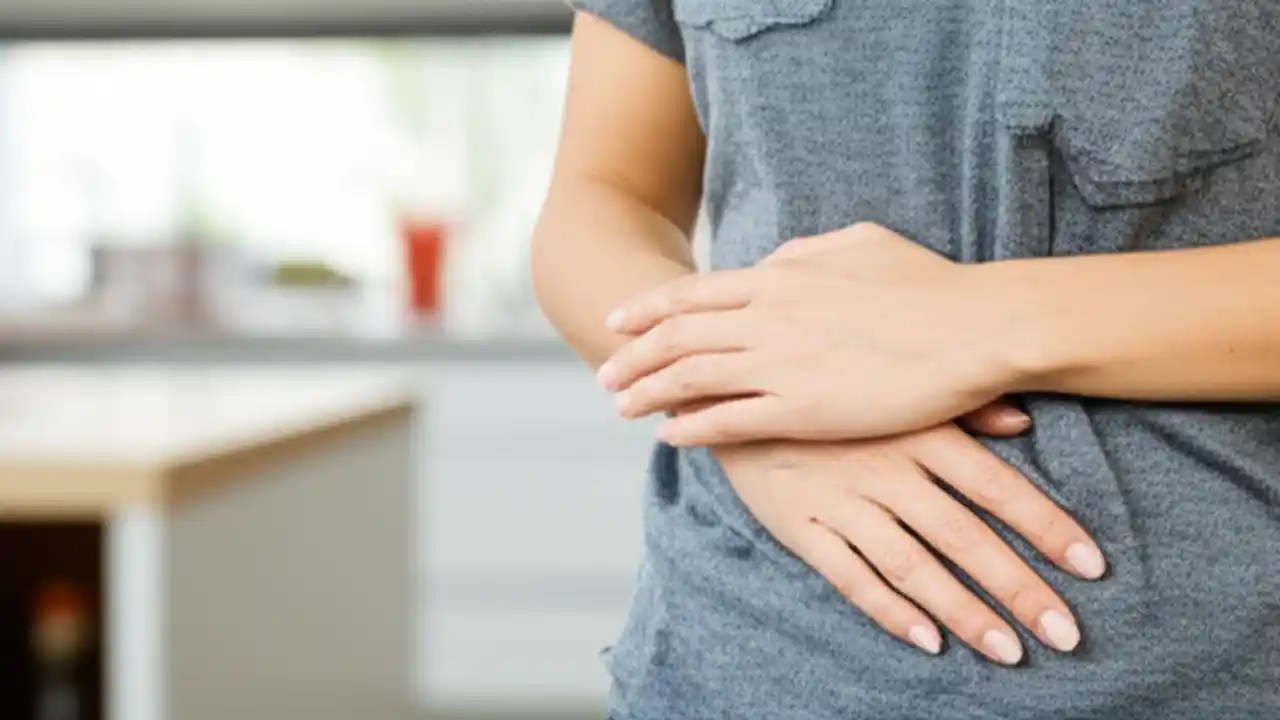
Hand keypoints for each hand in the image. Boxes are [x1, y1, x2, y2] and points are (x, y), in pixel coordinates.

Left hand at [599, 222, 1024, 445]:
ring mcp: (781, 363)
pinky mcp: (804, 409)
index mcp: (780, 275)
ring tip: (620, 407)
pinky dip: (692, 427)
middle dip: (631, 355)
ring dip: (648, 392)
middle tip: (603, 373)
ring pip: (691, 377)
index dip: (648, 308)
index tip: (618, 321)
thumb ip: (805, 253)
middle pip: (677, 335)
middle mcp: (768, 316)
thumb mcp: (858, 244)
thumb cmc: (928, 284)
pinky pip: (729, 420)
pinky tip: (670, 436)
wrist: (976, 326)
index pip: (693, 292)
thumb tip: (774, 261)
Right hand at [714, 423, 1106, 664]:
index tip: (1091, 566)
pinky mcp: (802, 526)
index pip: (995, 485)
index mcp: (916, 430)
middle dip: (1018, 586)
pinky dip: (889, 610)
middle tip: (1065, 633)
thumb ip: (960, 406)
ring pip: (913, 565)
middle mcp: (885, 468)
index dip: (1045, 525)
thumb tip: (1023, 423)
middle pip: (964, 536)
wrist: (731, 389)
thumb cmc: (827, 385)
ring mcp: (841, 500)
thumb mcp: (892, 383)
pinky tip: (928, 641)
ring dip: (963, 611)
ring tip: (1008, 650)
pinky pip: (850, 576)